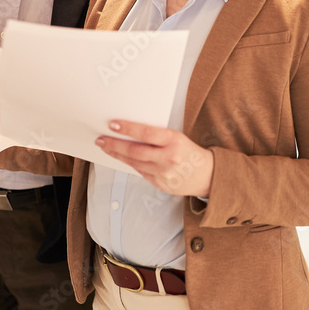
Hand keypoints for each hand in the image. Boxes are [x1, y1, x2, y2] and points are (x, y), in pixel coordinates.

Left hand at [96, 120, 213, 196]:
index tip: (113, 124)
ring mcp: (164, 174)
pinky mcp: (160, 184)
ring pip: (134, 163)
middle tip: (101, 139)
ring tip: (106, 147)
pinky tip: (122, 158)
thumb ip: (157, 136)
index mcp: (174, 141)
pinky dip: (130, 164)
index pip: (146, 133)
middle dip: (115, 145)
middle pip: (135, 151)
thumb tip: (130, 132)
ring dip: (118, 155)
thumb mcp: (178, 138)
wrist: (207, 176)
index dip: (128, 128)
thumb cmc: (190, 152)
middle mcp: (168, 158)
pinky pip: (141, 172)